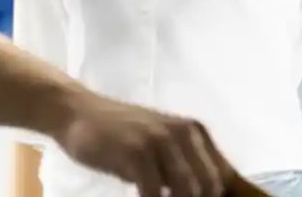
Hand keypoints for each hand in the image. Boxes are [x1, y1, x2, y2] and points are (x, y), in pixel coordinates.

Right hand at [52, 91, 242, 196]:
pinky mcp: (136, 151)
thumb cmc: (119, 134)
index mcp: (195, 131)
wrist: (78, 112)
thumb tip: (207, 195)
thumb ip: (184, 166)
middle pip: (209, 189)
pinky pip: (155, 193)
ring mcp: (160, 140)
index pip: (223, 178)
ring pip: (187, 192)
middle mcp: (184, 132)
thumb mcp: (160, 145)